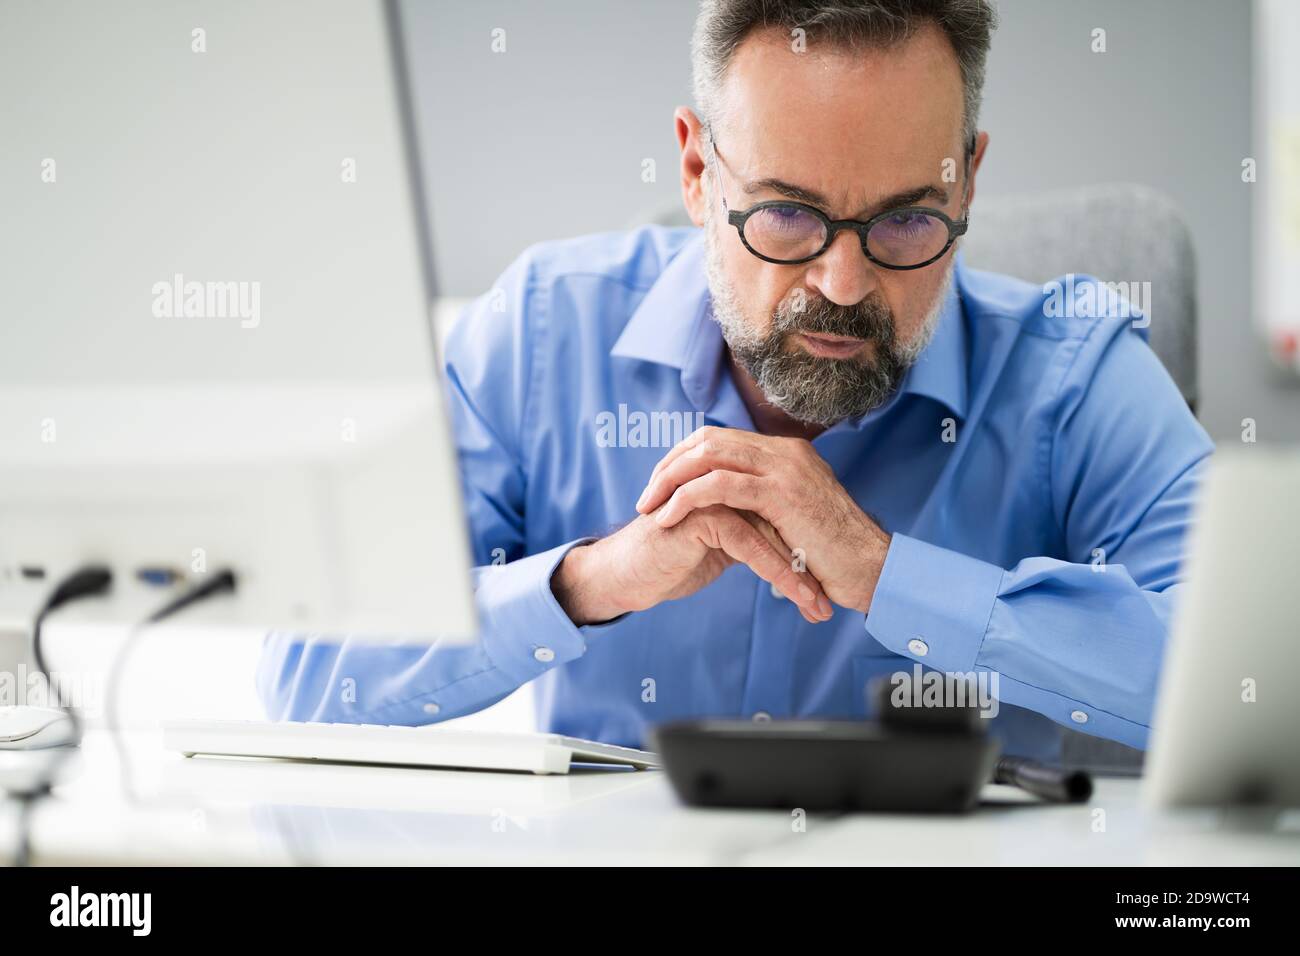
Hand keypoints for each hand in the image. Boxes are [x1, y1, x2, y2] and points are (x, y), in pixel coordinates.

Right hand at [551, 505, 833, 625]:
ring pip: (771, 532)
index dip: (809, 551)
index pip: (785, 514)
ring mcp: (714, 492)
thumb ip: (754, 534)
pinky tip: (794, 595)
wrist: (630, 573)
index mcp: (736, 484)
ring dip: (798, 574)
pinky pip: (749, 542)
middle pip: (783, 521)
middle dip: (811, 565)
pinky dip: (775, 571)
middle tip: (834, 601)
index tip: (833, 588)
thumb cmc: (674, 561)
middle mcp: (728, 481)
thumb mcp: (725, 547)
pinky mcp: (702, 511)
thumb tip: (795, 547)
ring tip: (818, 606)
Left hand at [635, 427, 891, 613]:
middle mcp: (785, 451)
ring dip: (670, 481)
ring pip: (708, 456)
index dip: (684, 459)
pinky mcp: (780, 493)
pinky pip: (719, 485)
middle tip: (645, 497)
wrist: (871, 569)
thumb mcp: (794, 519)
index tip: (661, 486)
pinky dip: (686, 498)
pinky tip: (669, 518)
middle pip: (708, 440)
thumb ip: (764, 505)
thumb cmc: (834, 556)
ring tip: (648, 509)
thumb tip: (728, 510)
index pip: (721, 438)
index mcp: (787, 453)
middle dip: (669, 467)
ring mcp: (784, 468)